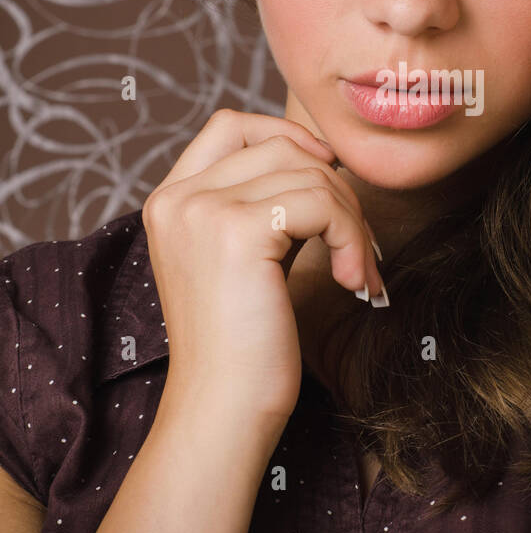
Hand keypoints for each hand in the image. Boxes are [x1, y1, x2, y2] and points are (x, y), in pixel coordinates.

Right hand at [142, 109, 384, 426]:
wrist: (223, 408)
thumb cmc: (243, 346)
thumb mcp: (243, 259)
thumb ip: (263, 206)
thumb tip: (326, 161)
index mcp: (171, 200)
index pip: (231, 124)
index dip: (288, 135)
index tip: (327, 177)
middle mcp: (178, 198)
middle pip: (281, 146)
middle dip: (335, 189)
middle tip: (354, 245)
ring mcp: (203, 211)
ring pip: (310, 175)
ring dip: (351, 221)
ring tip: (358, 271)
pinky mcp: (238, 231)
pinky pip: (322, 204)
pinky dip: (351, 238)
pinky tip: (353, 280)